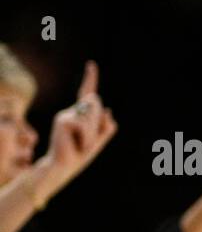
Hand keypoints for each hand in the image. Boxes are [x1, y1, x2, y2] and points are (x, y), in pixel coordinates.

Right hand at [43, 60, 116, 189]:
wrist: (64, 166)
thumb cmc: (80, 155)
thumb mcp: (99, 141)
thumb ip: (106, 127)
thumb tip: (108, 110)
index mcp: (81, 115)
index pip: (87, 94)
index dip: (90, 79)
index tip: (92, 65)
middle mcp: (72, 111)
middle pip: (96, 103)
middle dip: (99, 121)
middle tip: (88, 141)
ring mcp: (66, 115)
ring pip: (92, 113)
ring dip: (93, 133)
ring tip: (83, 144)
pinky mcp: (63, 120)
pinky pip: (85, 125)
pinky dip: (87, 137)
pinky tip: (77, 144)